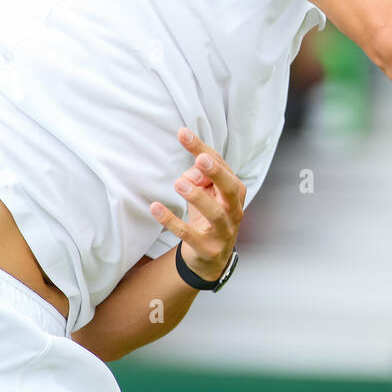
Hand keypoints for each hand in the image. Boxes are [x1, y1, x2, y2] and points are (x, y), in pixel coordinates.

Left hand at [150, 128, 246, 280]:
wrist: (211, 257)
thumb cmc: (208, 216)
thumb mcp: (206, 193)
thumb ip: (199, 178)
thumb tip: (188, 175)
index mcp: (235, 192)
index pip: (222, 166)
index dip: (204, 150)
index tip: (183, 134)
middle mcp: (235, 210)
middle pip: (231, 189)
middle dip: (216, 173)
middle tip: (199, 159)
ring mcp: (224, 232)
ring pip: (216, 214)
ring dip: (198, 197)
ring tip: (179, 183)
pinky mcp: (208, 249)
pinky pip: (190, 235)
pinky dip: (173, 221)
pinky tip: (155, 208)